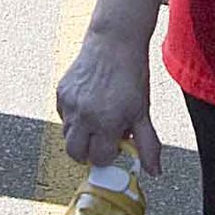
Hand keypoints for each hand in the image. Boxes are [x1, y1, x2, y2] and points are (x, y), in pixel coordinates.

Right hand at [54, 22, 162, 174]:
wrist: (114, 42)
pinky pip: (62, 116)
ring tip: (98, 118)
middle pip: (75, 153)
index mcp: (106, 122)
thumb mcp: (142, 111)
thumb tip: (154, 172)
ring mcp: (69, 104)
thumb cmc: (131, 74)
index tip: (115, 146)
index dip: (108, 155)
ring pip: (67, 135)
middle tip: (102, 140)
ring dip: (81, 134)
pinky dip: (73, 117)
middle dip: (88, 152)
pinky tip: (89, 105)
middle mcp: (84, 115)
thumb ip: (147, 145)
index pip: (98, 158)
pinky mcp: (60, 93)